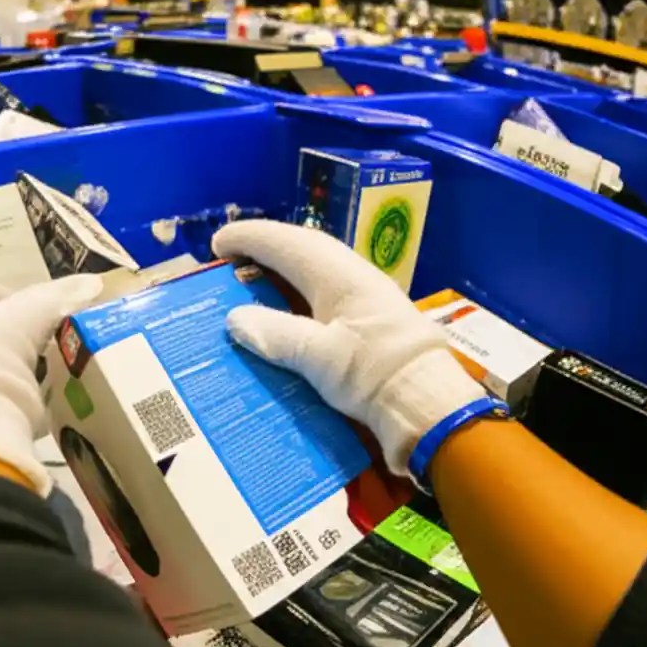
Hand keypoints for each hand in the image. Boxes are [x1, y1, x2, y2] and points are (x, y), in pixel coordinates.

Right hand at [213, 220, 484, 476]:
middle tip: (231, 257)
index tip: (217, 243)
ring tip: (252, 278)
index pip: (287, 243)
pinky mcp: (370, 323)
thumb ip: (276, 335)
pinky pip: (324, 293)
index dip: (250, 239)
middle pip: (303, 249)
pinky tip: (287, 310)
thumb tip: (235, 318)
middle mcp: (353, 277)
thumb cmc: (375, 375)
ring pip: (316, 269)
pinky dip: (297, 294)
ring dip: (283, 268)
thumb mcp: (319, 357)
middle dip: (265, 247)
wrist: (429, 407)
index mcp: (339, 276)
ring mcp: (366, 298)